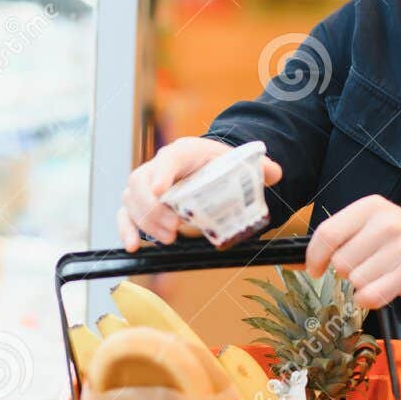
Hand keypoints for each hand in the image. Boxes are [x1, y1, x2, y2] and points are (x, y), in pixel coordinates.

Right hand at [117, 137, 282, 251]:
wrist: (205, 167)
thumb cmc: (219, 164)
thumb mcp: (240, 163)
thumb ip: (260, 167)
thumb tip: (275, 172)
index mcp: (183, 152)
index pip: (168, 159)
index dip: (161, 173)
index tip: (161, 192)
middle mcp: (159, 166)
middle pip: (141, 181)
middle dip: (152, 208)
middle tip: (174, 230)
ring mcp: (147, 185)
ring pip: (131, 199)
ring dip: (145, 221)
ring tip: (169, 239)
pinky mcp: (141, 203)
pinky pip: (125, 214)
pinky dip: (126, 229)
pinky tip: (133, 247)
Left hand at [304, 195, 400, 309]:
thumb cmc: (395, 241)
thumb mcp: (368, 226)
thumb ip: (336, 238)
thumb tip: (295, 263)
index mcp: (370, 207)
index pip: (328, 233)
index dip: (314, 256)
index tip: (314, 270)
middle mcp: (387, 223)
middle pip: (340, 261)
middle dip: (344, 271)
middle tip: (363, 266)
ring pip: (355, 280)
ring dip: (361, 284)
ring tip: (378, 273)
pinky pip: (371, 295)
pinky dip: (369, 298)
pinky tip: (381, 288)